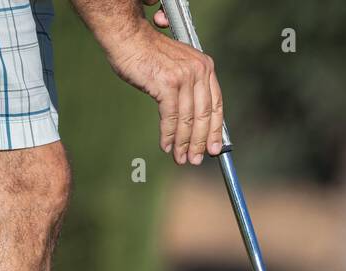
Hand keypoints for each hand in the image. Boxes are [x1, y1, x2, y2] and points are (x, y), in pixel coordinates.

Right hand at [105, 3, 223, 164]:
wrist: (128, 36)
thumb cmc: (149, 53)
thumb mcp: (178, 67)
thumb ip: (190, 88)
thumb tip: (195, 122)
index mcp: (205, 66)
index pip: (216, 105)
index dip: (215, 130)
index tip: (214, 149)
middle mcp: (198, 71)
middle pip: (204, 116)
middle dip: (200, 142)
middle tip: (196, 160)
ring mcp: (184, 77)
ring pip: (187, 120)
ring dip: (183, 143)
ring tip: (180, 158)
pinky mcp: (167, 84)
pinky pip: (171, 117)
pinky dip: (168, 135)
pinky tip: (166, 146)